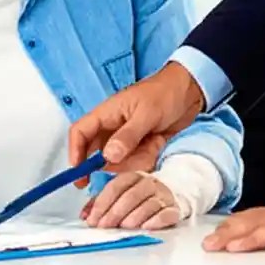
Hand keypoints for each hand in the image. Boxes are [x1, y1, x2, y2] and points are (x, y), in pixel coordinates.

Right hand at [68, 62, 204, 184]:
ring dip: (136, 160)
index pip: (80, 133)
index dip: (75, 153)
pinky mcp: (140, 146)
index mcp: (107, 113)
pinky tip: (158, 144)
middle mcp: (112, 127)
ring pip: (119, 161)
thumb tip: (107, 157)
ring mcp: (126, 138)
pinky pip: (136, 161)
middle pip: (97, 153)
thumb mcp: (146, 114)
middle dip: (111, 164)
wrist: (189, 91)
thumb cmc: (165, 93)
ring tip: (152, 144)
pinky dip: (147, 158)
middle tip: (127, 165)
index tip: (79, 173)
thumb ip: (127, 136)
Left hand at [81, 172, 179, 230]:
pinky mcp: (174, 208)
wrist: (173, 194)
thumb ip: (102, 203)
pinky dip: (155, 221)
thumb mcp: (121, 195)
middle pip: (130, 196)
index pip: (115, 187)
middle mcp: (148, 183)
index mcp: (132, 177)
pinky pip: (166, 213)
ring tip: (124, 227)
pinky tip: (145, 227)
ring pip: (148, 204)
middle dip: (115, 212)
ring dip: (134, 216)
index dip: (102, 204)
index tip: (93, 219)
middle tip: (105, 226)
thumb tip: (86, 215)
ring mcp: (163, 195)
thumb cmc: (141, 197)